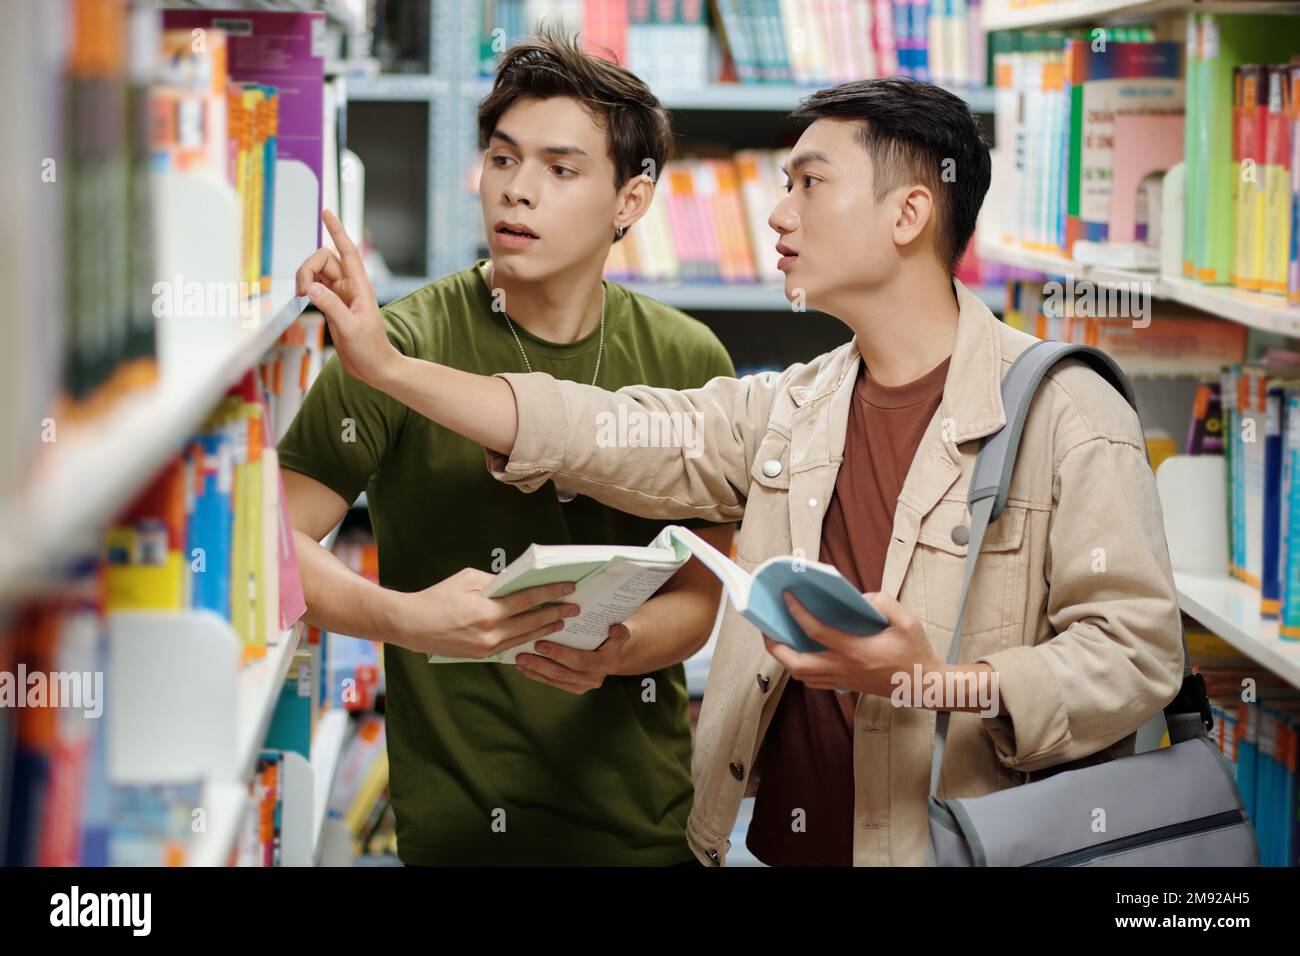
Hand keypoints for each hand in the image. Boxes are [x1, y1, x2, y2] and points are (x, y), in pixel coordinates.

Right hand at [297, 209, 403, 388]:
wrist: (374, 367)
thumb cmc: (370, 349)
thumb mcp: (350, 327)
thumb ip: (331, 306)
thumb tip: (311, 288)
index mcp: (360, 286)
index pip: (346, 250)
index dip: (337, 230)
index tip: (327, 212)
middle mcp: (350, 286)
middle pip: (323, 259)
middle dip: (308, 267)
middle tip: (303, 291)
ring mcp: (340, 294)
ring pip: (317, 272)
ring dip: (304, 277)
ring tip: (302, 296)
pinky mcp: (333, 305)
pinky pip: (315, 286)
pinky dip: (305, 287)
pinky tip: (302, 297)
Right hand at [395, 568, 580, 659]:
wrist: (410, 625)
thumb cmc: (437, 597)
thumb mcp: (466, 580)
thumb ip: (495, 583)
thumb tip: (516, 584)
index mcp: (487, 610)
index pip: (527, 599)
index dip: (550, 593)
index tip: (568, 588)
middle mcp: (490, 632)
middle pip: (532, 622)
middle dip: (555, 614)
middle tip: (573, 608)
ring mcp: (486, 647)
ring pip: (524, 637)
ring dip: (544, 629)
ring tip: (561, 621)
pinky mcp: (481, 655)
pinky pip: (510, 646)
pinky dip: (526, 639)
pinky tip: (537, 634)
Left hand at [514, 622, 633, 694]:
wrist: (618, 654)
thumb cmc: (613, 637)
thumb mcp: (621, 631)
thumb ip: (619, 632)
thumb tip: (614, 629)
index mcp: (607, 662)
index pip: (581, 660)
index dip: (559, 654)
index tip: (541, 644)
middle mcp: (596, 677)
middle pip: (564, 672)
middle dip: (541, 663)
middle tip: (523, 652)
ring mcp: (585, 685)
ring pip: (556, 679)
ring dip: (536, 670)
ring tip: (519, 660)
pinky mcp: (575, 688)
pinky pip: (554, 683)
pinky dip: (538, 676)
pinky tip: (524, 669)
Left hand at [762, 591, 940, 697]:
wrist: (923, 685)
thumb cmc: (915, 653)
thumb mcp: (908, 622)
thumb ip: (885, 603)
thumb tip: (862, 598)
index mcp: (855, 651)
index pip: (816, 631)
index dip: (798, 612)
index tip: (787, 596)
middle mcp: (843, 668)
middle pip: (796, 664)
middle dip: (775, 646)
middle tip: (767, 626)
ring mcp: (842, 680)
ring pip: (801, 676)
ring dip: (785, 658)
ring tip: (778, 637)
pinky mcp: (844, 685)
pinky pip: (812, 681)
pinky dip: (799, 668)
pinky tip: (800, 652)